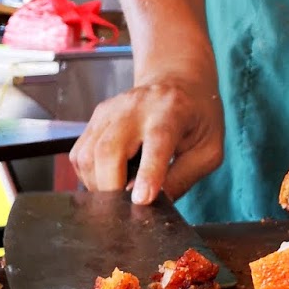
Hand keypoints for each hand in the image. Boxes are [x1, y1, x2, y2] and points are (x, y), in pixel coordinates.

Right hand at [70, 78, 224, 203]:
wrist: (177, 81)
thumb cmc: (197, 118)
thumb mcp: (209, 149)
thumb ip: (183, 177)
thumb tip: (153, 205)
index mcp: (172, 111)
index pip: (156, 141)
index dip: (149, 172)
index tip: (141, 200)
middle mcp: (136, 107)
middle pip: (108, 150)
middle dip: (111, 187)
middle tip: (125, 207)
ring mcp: (111, 110)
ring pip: (87, 155)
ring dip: (98, 185)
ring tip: (120, 192)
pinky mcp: (96, 118)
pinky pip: (80, 155)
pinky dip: (89, 176)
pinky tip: (110, 178)